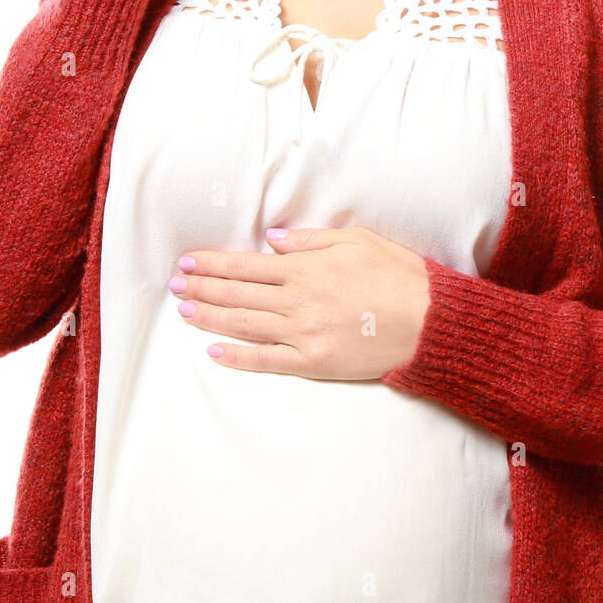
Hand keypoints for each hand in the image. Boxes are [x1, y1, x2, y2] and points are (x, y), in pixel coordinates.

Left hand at [167, 226, 430, 379]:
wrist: (428, 322)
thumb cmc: (397, 276)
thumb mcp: (358, 240)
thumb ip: (312, 239)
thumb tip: (273, 238)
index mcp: (306, 268)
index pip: (245, 265)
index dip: (212, 263)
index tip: (188, 261)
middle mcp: (296, 301)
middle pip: (237, 293)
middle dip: (202, 287)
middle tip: (174, 284)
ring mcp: (302, 334)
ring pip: (243, 324)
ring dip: (209, 316)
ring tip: (183, 310)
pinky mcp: (312, 363)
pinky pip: (266, 361)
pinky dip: (237, 357)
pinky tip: (213, 351)